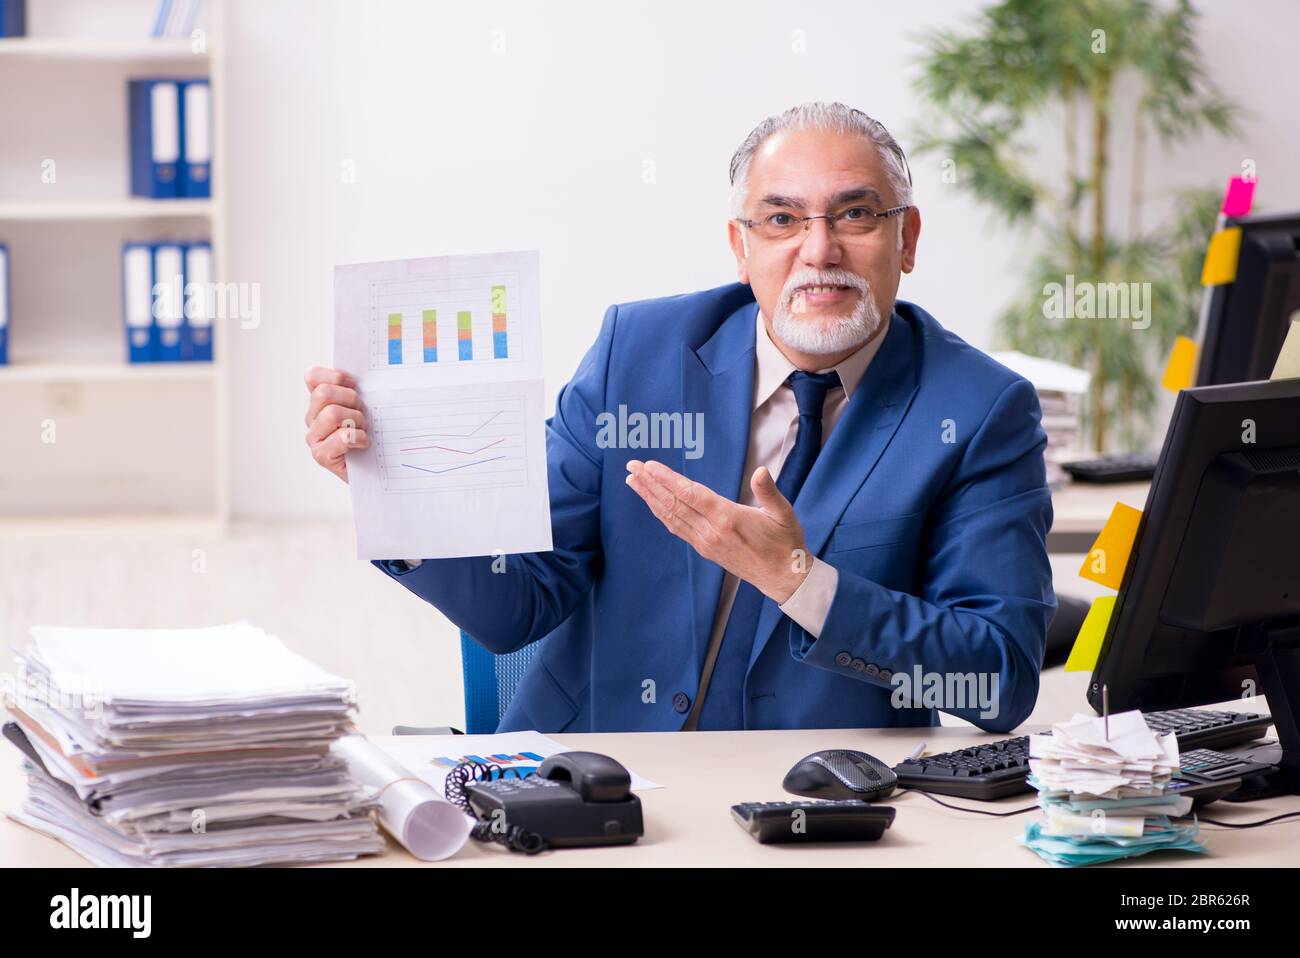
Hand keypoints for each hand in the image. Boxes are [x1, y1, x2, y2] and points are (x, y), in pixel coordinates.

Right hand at [304, 366, 368, 483]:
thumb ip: (359, 389)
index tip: (355, 385)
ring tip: (364, 430)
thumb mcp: (368, 406)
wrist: (378, 471)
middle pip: (324, 393)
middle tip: (364, 412)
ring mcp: (314, 437)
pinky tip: (364, 444)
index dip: (336, 376)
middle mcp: (312, 418)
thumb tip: (367, 374)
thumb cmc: (374, 435)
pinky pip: (341, 436)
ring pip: (332, 413)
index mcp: (319, 402)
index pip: (312, 376)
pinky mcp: (321, 455)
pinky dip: (358, 438)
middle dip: (351, 399)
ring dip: (356, 420)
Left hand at [625, 459, 808, 602]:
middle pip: (674, 503)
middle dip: (651, 484)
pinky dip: (662, 514)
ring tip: (633, 481)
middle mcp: (711, 531)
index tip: (649, 466)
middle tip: (631, 467)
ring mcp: (705, 542)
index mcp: (728, 518)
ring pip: (671, 517)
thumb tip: (760, 470)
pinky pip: (677, 528)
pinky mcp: (704, 549)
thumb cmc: (785, 542)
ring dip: (651, 498)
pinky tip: (653, 503)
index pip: (690, 494)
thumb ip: (768, 491)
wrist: (782, 577)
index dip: (667, 479)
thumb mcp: (783, 514)